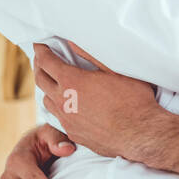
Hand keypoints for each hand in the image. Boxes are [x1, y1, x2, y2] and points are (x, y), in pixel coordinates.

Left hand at [33, 41, 158, 161]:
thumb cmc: (133, 100)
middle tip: (42, 59)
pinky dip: (58, 107)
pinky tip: (67, 105)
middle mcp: (64, 101)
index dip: (41, 50)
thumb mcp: (116, 70)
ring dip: (47, 88)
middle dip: (39, 66)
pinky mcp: (73, 134)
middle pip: (40, 80)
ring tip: (53, 81)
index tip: (40, 45)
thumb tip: (72, 43)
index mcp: (72, 82)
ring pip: (47, 101)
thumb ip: (91, 55)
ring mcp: (67, 119)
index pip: (47, 62)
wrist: (140, 135)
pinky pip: (58, 117)